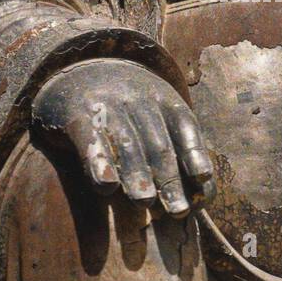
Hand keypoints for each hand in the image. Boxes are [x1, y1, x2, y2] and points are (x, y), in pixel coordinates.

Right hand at [30, 59, 214, 218]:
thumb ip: (178, 147)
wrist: (81, 69)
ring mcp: (109, 106)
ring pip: (128, 145)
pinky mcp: (78, 116)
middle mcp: (140, 102)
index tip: (203, 180)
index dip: (196, 155)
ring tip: (145, 202)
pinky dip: (100, 164)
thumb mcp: (159, 113)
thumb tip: (201, 193)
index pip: (186, 129)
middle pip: (159, 145)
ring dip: (138, 175)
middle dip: (170, 180)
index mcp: (165, 101)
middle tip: (179, 211)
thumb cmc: (131, 107)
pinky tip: (107, 186)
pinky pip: (91, 142)